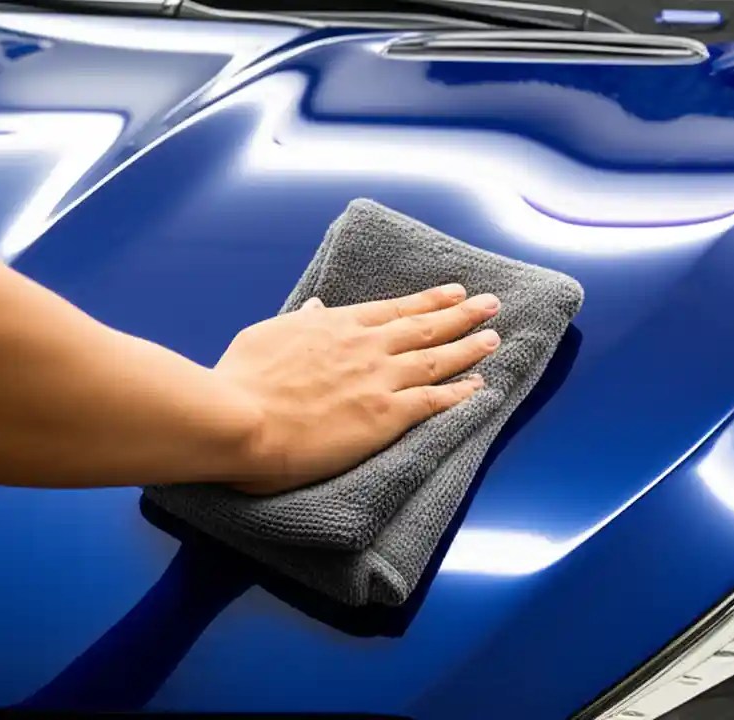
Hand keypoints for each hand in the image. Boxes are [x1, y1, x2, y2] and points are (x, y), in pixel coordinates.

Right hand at [214, 284, 499, 494]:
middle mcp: (366, 346)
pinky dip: (460, 392)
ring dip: (470, 347)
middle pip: (426, 326)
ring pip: (437, 359)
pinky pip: (433, 401)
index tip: (453, 291)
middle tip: (492, 304)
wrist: (239, 419)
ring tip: (494, 338)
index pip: (395, 308)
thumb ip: (297, 323)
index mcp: (336, 324)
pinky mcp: (385, 416)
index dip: (428, 300)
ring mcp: (378, 379)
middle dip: (462, 314)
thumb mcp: (266, 336)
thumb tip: (314, 308)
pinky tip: (481, 387)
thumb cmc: (241, 381)